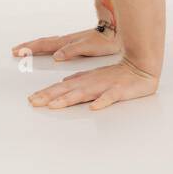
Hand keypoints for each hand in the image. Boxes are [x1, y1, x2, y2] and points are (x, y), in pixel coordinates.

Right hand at [11, 25, 120, 61]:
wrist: (117, 32)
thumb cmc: (104, 40)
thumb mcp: (88, 46)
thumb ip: (72, 50)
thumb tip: (55, 56)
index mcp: (66, 42)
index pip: (44, 44)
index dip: (30, 48)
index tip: (17, 51)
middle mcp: (66, 41)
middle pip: (43, 43)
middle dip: (28, 46)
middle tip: (14, 50)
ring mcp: (70, 42)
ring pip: (49, 43)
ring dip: (36, 46)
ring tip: (25, 49)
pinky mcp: (75, 44)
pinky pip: (56, 45)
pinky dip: (47, 47)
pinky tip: (48, 51)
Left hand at [27, 57, 158, 110]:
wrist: (141, 66)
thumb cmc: (118, 74)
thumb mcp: (95, 77)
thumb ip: (79, 80)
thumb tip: (62, 84)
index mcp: (85, 81)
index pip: (62, 88)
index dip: (46, 93)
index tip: (31, 100)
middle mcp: (91, 83)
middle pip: (67, 91)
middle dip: (49, 96)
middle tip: (33, 102)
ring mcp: (105, 86)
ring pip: (84, 93)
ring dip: (68, 99)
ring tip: (54, 106)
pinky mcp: (120, 90)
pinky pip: (110, 97)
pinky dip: (102, 101)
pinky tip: (94, 107)